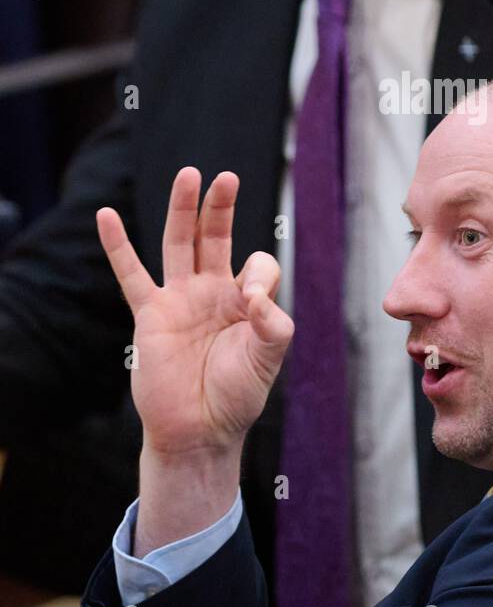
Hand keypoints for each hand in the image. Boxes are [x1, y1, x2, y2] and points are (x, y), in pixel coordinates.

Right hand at [96, 168, 292, 458]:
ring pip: (179, 244)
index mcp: (246, 301)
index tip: (253, 302)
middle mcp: (213, 292)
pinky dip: (118, 246)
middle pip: (216, 237)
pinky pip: (131, 274)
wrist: (199, 431)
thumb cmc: (237, 396)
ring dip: (182, 210)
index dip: (259, 274)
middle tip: (226, 176)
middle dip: (220, 207)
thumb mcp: (268, 357)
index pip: (258, 265)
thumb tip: (254, 294)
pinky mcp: (150, 314)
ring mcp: (180, 300)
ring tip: (188, 174)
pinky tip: (105, 216)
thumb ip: (273, 323)